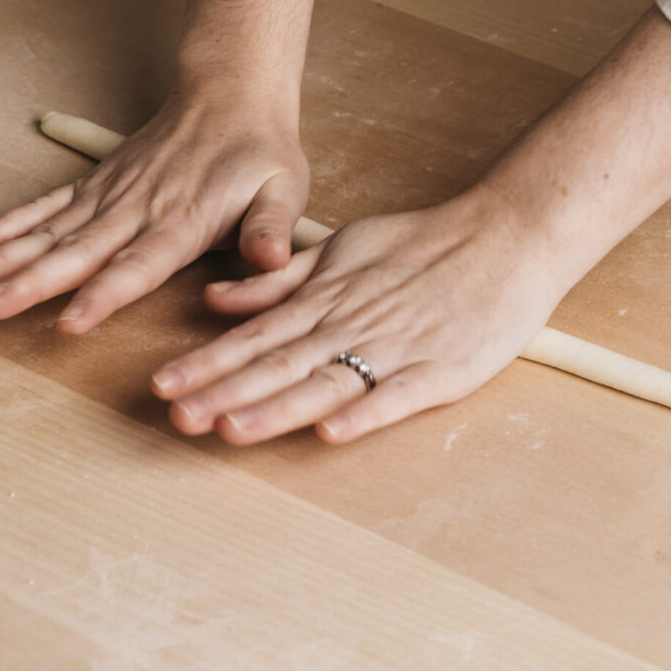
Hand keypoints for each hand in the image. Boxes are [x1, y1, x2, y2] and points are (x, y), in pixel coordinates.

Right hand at [0, 87, 307, 332]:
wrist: (231, 93)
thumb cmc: (260, 152)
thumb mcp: (284, 188)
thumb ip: (272, 228)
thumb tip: (273, 258)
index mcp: (183, 219)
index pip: (140, 264)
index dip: (104, 294)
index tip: (70, 321)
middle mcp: (138, 208)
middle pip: (78, 251)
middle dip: (29, 283)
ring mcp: (110, 193)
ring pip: (50, 231)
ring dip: (4, 259)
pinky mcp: (96, 183)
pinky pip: (45, 206)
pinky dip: (8, 226)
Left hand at [149, 186, 568, 444]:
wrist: (506, 236)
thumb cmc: (423, 243)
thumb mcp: (344, 246)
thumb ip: (282, 277)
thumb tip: (216, 297)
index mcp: (328, 297)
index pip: (257, 336)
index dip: (210, 362)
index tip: (164, 385)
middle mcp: (353, 323)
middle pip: (281, 363)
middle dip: (226, 391)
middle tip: (177, 416)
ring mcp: (397, 347)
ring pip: (327, 381)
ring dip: (278, 408)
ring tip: (231, 429)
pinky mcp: (441, 368)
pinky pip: (398, 395)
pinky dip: (366, 411)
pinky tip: (333, 434)